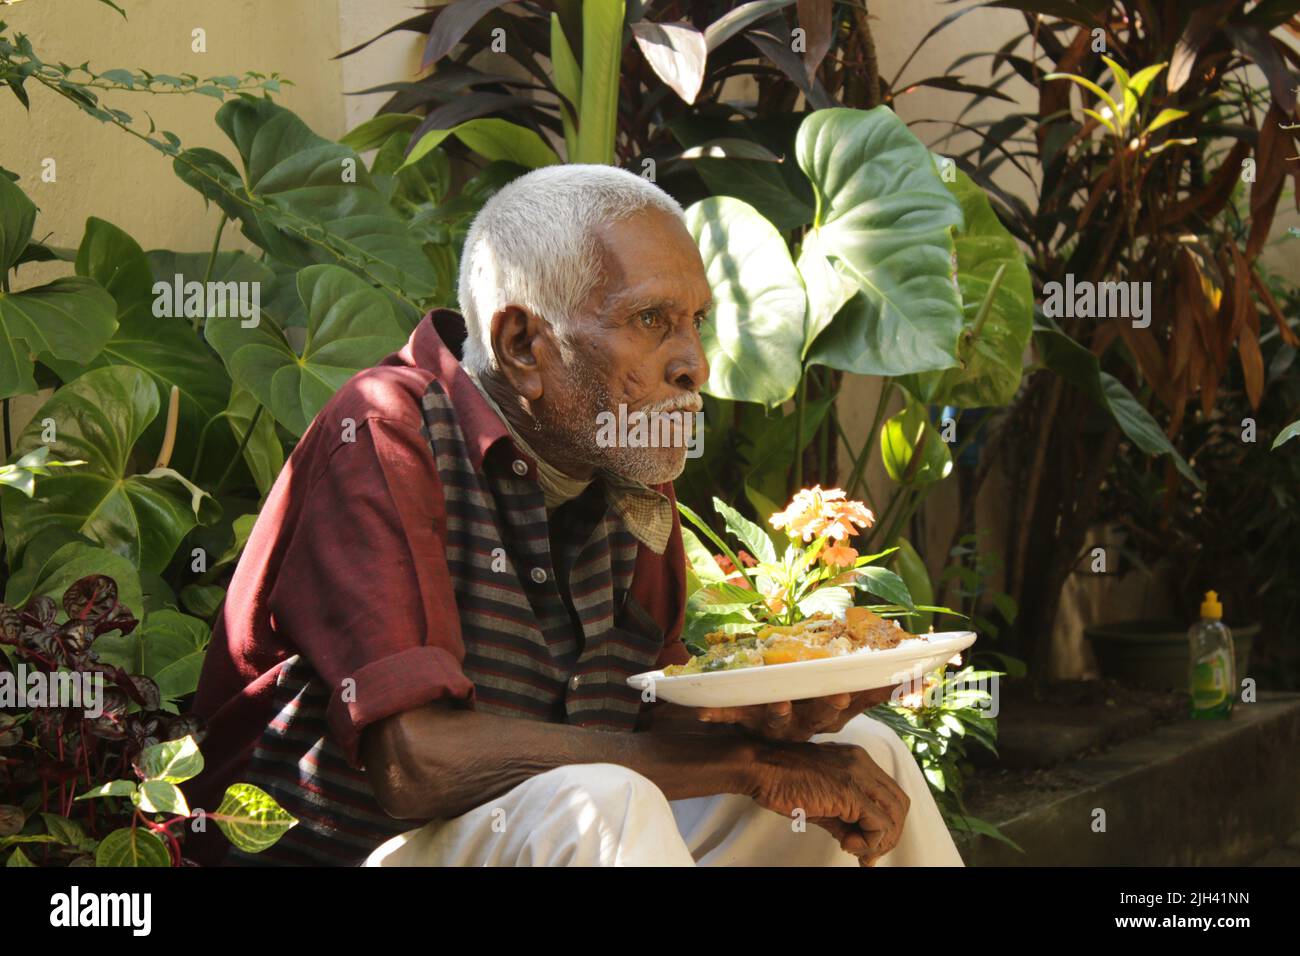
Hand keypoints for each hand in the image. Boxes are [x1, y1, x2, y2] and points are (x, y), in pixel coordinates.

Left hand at [693, 685, 899, 741]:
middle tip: (838, 694)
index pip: (847, 706)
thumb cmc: (797, 709)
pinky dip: (716, 714)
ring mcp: (771, 725)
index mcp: (823, 717)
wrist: (747, 742)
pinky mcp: (741, 720)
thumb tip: (905, 675)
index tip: (880, 680)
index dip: (861, 698)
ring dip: (778, 711)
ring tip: (780, 701)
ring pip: (777, 720)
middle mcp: (801, 724)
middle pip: (817, 716)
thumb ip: (863, 689)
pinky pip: (728, 716)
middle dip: (827, 705)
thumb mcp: (832, 700)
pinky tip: (702, 711)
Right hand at [748, 740, 909, 865]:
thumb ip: (846, 819)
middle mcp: (863, 764)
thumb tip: (861, 844)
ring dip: (880, 841)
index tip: (867, 845)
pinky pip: (878, 824)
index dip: (886, 824)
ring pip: (894, 815)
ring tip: (855, 849)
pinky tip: (847, 844)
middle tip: (867, 855)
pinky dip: (869, 842)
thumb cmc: (782, 781)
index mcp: (858, 761)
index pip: (890, 795)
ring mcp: (858, 775)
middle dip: (889, 835)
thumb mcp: (822, 800)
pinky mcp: (850, 792)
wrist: (760, 767)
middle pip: (899, 804)